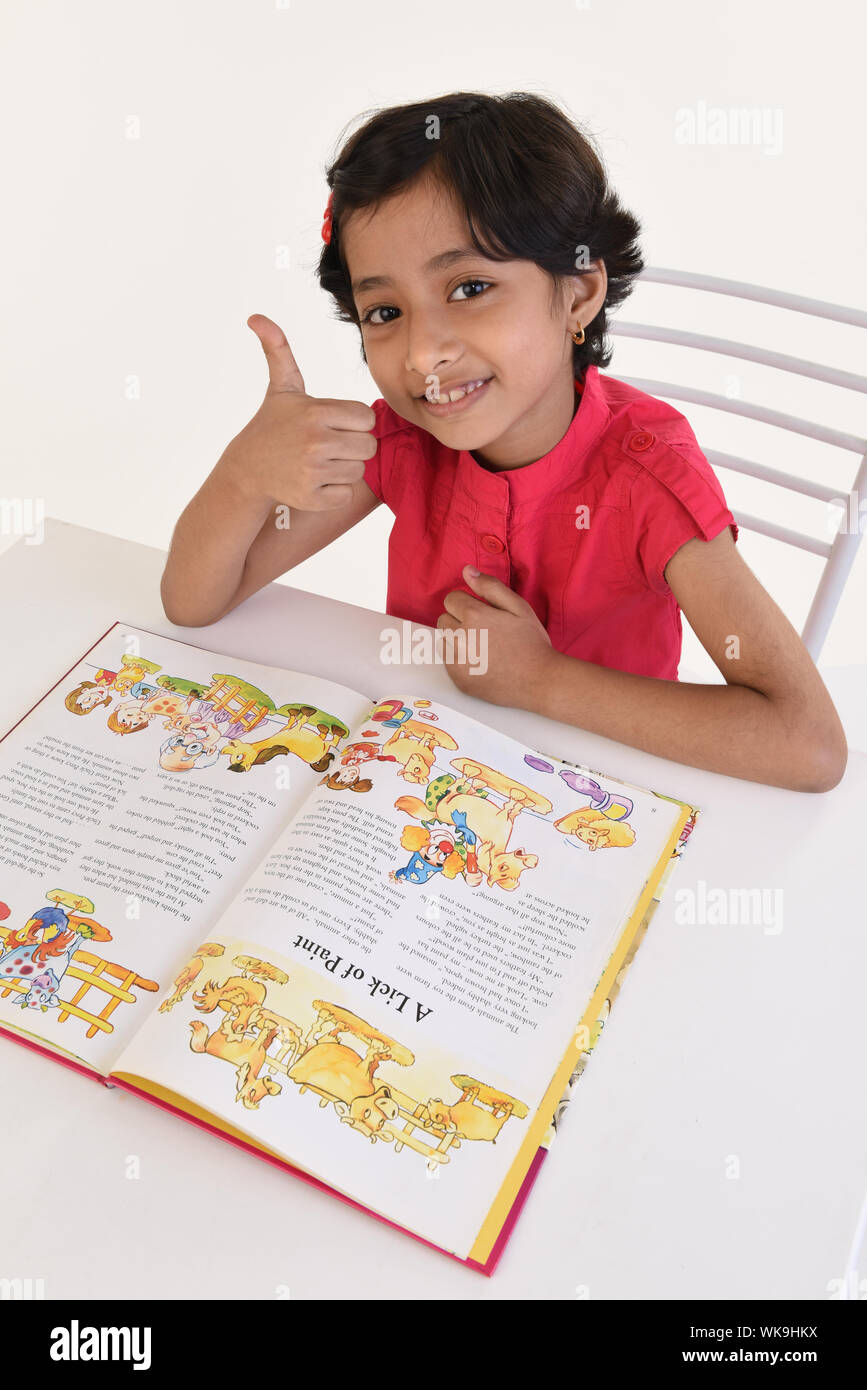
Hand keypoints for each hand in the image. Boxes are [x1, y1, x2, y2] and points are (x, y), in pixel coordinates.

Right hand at [222, 314, 377, 509]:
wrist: (247, 468)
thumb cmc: (272, 425)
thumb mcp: (280, 386)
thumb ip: (278, 349)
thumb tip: (256, 316)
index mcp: (316, 412)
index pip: (366, 419)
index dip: (354, 422)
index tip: (334, 424)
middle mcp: (315, 441)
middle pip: (368, 447)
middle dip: (352, 446)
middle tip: (328, 445)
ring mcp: (313, 472)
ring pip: (358, 471)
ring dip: (343, 469)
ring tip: (318, 462)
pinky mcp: (311, 497)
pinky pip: (345, 494)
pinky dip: (333, 491)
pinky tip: (314, 481)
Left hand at [436, 566, 558, 707]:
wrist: (539, 681)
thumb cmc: (532, 643)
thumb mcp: (518, 607)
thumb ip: (490, 587)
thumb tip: (467, 571)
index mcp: (474, 615)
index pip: (451, 599)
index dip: (467, 604)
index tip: (482, 614)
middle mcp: (461, 637)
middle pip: (444, 619)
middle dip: (459, 621)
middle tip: (484, 631)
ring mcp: (457, 660)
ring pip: (444, 640)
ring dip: (457, 640)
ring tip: (482, 647)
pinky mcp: (458, 679)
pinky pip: (447, 661)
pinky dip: (459, 660)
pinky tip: (480, 662)